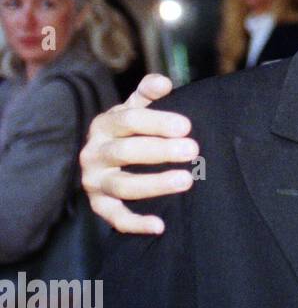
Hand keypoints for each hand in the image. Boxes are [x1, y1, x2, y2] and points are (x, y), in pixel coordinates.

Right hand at [81, 74, 198, 234]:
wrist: (106, 157)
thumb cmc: (129, 130)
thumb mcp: (135, 109)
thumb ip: (148, 94)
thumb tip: (163, 82)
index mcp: (104, 126)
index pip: (129, 121)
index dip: (157, 122)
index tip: (186, 126)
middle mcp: (94, 153)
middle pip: (126, 152)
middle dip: (160, 151)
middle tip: (193, 150)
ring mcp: (94, 181)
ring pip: (122, 185)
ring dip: (155, 184)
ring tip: (186, 180)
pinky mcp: (99, 204)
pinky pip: (115, 217)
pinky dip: (135, 223)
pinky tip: (160, 225)